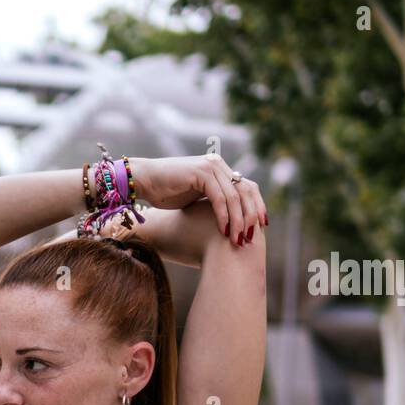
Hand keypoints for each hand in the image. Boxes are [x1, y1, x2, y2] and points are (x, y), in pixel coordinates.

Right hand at [128, 154, 267, 246]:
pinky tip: (224, 231)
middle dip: (252, 216)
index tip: (261, 227)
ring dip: (238, 220)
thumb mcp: (195, 199)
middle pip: (247, 191)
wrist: (143, 181)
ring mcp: (211, 166)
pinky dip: (224, 216)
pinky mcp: (202, 173)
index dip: (258, 206)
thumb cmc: (165, 193)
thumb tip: (230, 222)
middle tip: (252, 237)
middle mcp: (219, 165)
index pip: (248, 187)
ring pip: (235, 196)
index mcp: (220, 169)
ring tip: (238, 239)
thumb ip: (213, 203)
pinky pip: (219, 197)